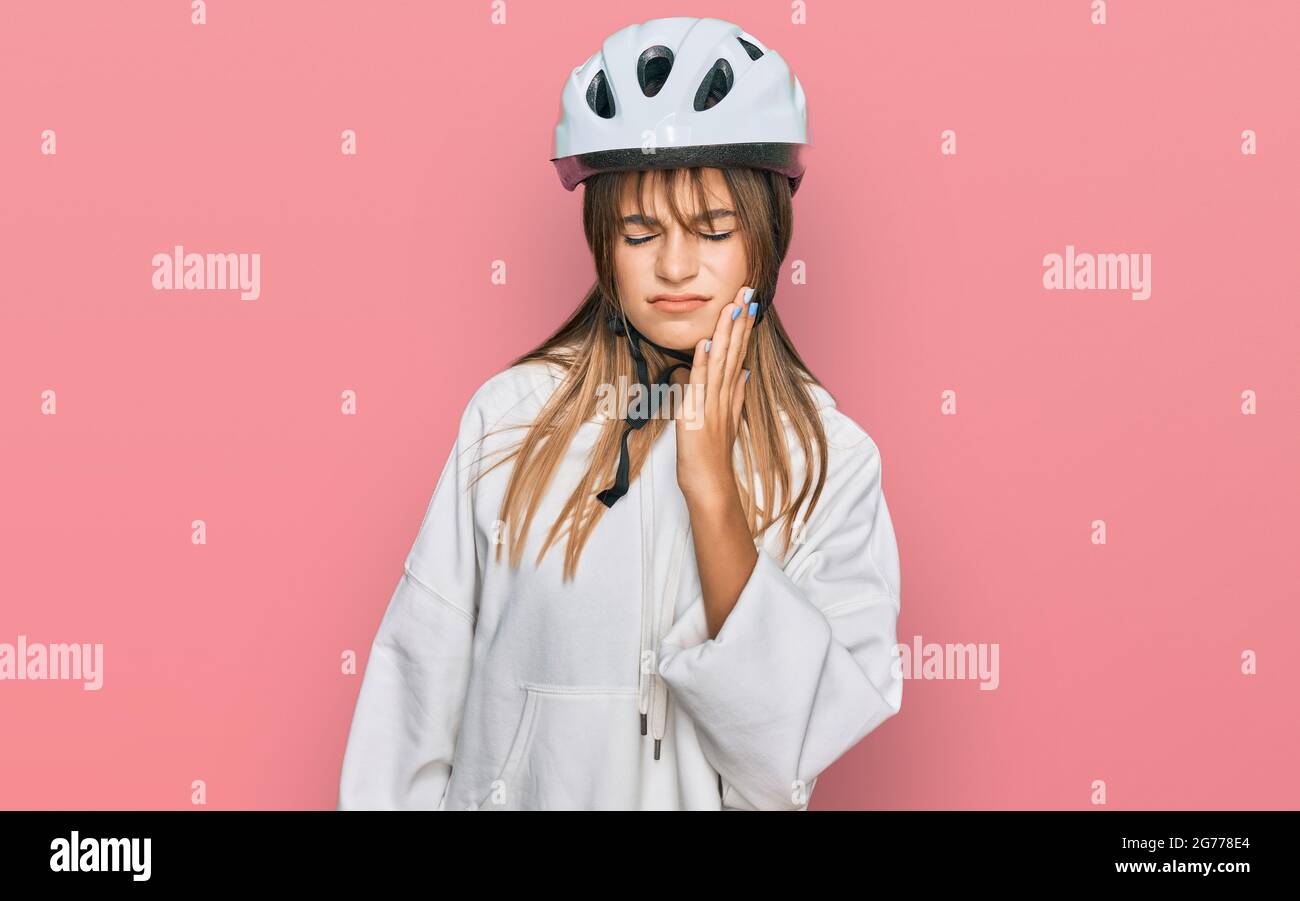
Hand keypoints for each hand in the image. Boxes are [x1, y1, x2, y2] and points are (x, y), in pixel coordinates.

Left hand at [673, 285, 756, 506]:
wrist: (711, 484)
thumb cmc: (713, 456)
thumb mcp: (728, 421)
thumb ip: (736, 395)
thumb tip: (744, 373)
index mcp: (731, 394)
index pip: (740, 353)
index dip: (745, 327)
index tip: (750, 302)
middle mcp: (725, 395)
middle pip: (735, 351)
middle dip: (740, 320)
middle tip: (748, 291)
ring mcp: (713, 403)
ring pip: (721, 361)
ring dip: (726, 332)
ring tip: (732, 306)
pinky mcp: (697, 414)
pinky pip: (701, 383)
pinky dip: (703, 362)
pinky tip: (707, 341)